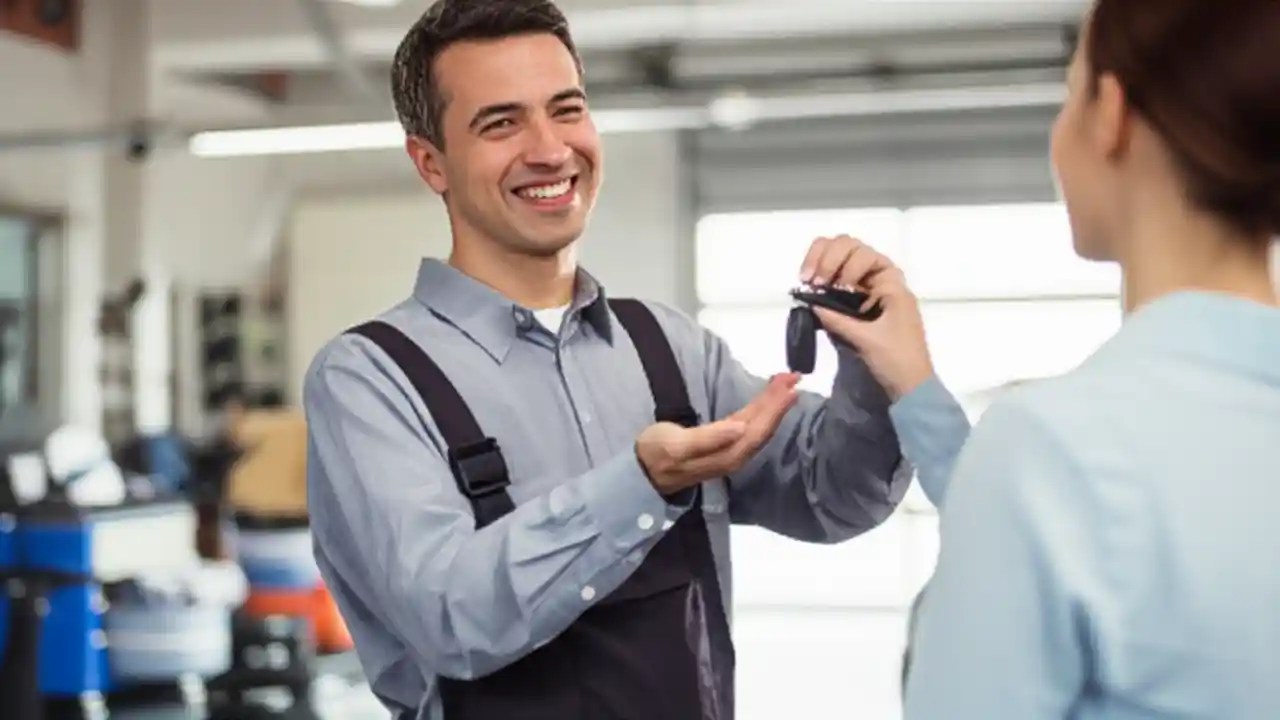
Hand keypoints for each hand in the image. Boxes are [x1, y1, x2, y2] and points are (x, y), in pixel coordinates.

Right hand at [636, 373, 799, 495]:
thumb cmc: (657, 454)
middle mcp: (736, 454)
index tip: (789, 383)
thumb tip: (741, 429)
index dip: (774, 405)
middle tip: (794, 375)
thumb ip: (709, 438)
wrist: (644, 472)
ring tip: (787, 384)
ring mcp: (731, 451)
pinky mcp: (725, 447)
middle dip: (779, 401)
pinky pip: (751, 428)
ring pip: (760, 426)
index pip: (758, 427)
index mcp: (728, 454)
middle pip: (763, 426)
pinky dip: (762, 412)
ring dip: (774, 405)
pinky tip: (767, 404)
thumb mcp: (677, 445)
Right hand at [797, 234, 935, 399]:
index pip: (861, 252)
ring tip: (808, 281)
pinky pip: (840, 282)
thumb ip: (838, 319)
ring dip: (822, 264)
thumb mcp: (867, 339)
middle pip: (849, 248)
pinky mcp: (860, 304)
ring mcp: (869, 291)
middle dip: (826, 258)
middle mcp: (881, 280)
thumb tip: (810, 302)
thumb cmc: (896, 360)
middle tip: (810, 280)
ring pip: (842, 260)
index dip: (839, 261)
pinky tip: (812, 289)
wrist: (910, 386)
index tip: (827, 284)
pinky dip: (824, 280)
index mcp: (891, 282)